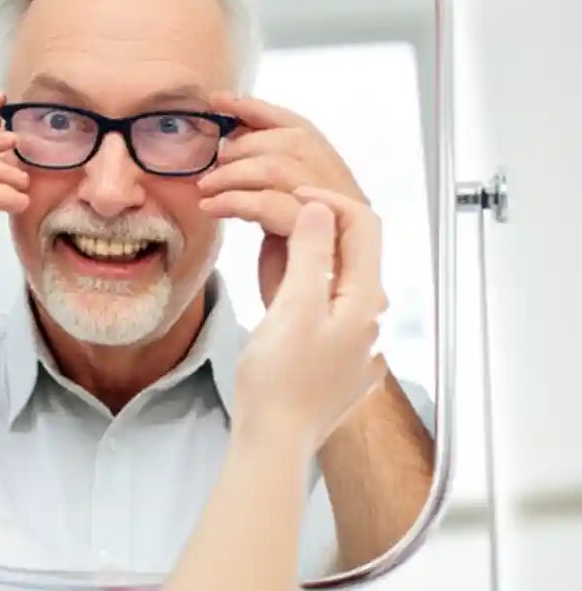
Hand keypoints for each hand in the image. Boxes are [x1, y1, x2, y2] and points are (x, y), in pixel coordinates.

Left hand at [197, 93, 365, 306]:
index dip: (260, 109)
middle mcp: (347, 195)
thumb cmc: (289, 283)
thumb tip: (231, 144)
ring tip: (207, 187)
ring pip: (284, 167)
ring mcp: (339, 220)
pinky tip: (212, 207)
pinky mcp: (321, 245)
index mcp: (338, 184)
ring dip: (236, 171)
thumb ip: (268, 187)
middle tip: (212, 161)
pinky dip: (236, 200)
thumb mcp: (277, 225)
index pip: (303, 128)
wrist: (302, 337)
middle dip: (245, 142)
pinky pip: (273, 205)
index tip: (219, 100)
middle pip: (296, 140)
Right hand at [231, 186, 388, 456]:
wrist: (274, 444)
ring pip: (339, 286)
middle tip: (273, 223)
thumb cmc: (279, 381)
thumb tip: (320, 209)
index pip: (362, 225)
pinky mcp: (339, 369)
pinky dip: (308, 297)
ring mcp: (356, 348)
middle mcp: (369, 322)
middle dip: (316, 229)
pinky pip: (329, 317)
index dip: (328, 201)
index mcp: (361, 300)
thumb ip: (311, 254)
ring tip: (272, 263)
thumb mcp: (292, 307)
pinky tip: (284, 310)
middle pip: (353, 254)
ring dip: (309, 263)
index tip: (289, 197)